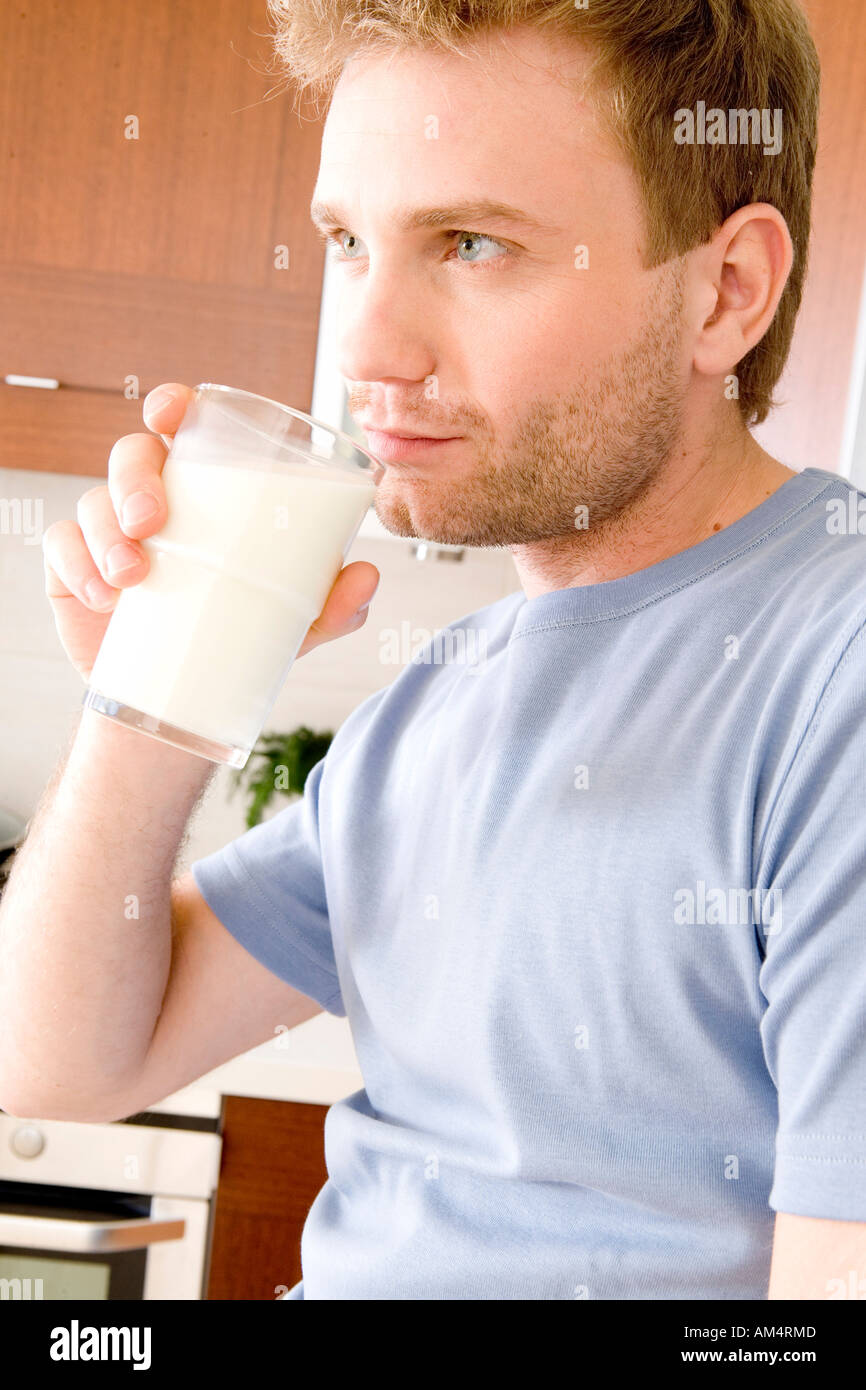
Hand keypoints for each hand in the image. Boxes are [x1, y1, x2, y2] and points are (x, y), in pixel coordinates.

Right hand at [42, 382, 380, 680]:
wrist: (183, 703)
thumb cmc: (239, 637)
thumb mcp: (293, 625)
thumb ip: (332, 603)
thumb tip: (369, 576)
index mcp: (207, 493)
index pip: (184, 429)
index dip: (172, 406)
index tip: (169, 413)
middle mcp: (154, 500)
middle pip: (132, 457)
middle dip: (136, 480)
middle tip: (154, 523)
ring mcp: (108, 532)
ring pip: (93, 502)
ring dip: (107, 532)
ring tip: (132, 577)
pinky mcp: (73, 568)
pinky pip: (62, 548)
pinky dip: (78, 567)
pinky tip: (103, 596)